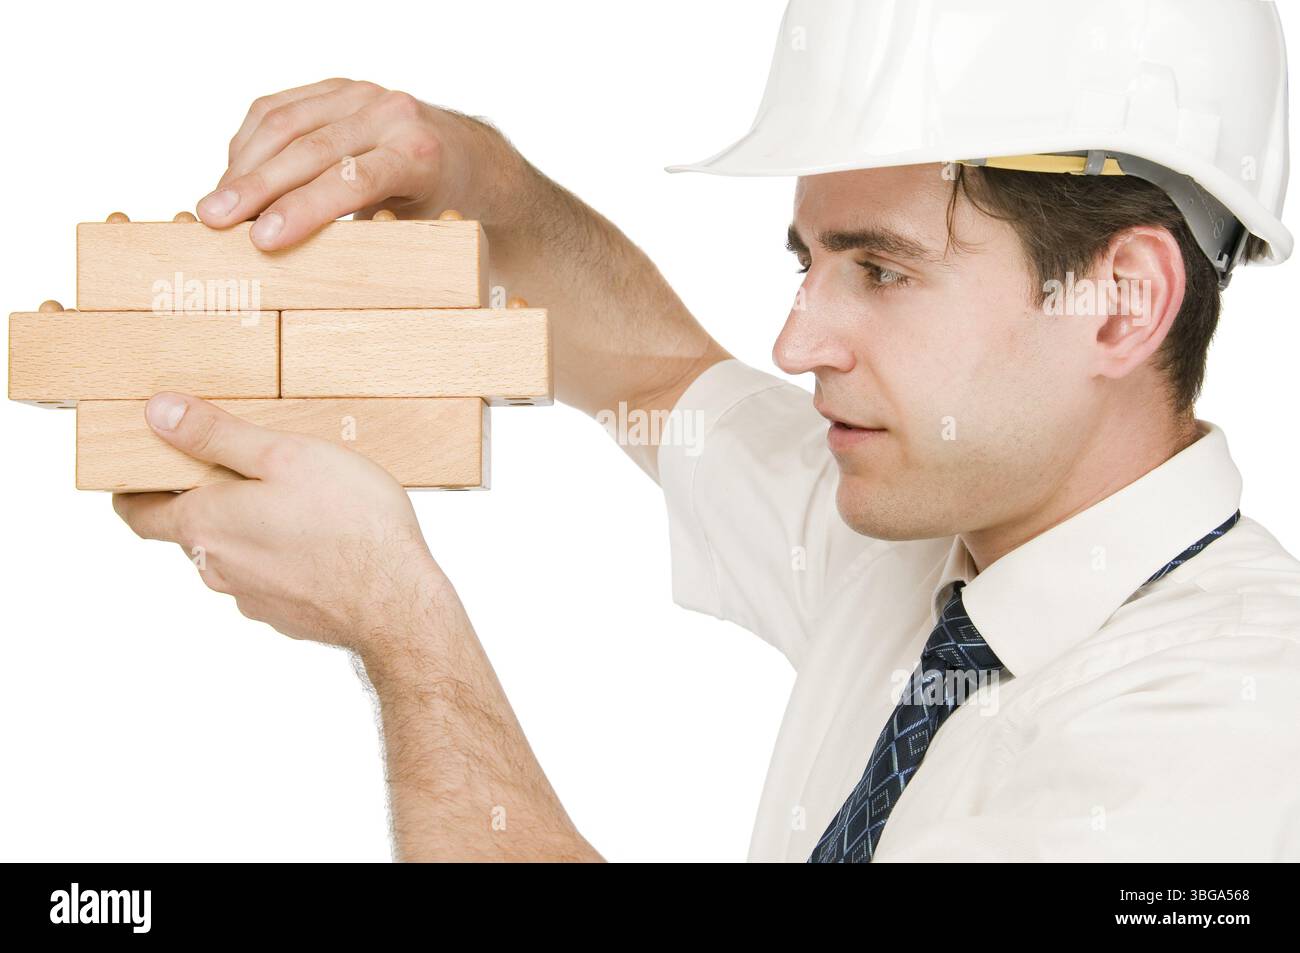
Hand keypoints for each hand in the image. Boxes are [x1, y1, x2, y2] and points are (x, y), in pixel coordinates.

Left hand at [113, 392, 444, 654]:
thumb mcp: (284, 455)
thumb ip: (217, 435)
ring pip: (234, 554)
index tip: (150, 465)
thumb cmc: (350, 524)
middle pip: (192, 527)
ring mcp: (250, 597)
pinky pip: (271, 578)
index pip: (136, 511)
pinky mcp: (286, 615)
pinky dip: (284, 557)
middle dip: (210, 498)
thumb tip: (158, 413)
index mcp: (205, 524)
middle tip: (250, 467)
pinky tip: (324, 539)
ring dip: (252, 528)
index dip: (135, 486)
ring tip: (300, 501)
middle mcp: (215, 567)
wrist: (397, 603)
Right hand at [197, 77, 508, 248]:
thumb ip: (374, 241)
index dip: (305, 209)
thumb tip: (309, 274)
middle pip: (310, 148)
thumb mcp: (422, 230)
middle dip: (256, 187)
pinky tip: (232, 175)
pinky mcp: (335, 88)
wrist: (465, 156)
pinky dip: (248, 144)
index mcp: (419, 154)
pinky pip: (277, 109)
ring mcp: (361, 94)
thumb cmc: (439, 206)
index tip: (263, 240)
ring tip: (212, 205)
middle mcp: (391, 114)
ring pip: (285, 123)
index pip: (354, 179)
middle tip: (213, 220)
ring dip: (241, 166)